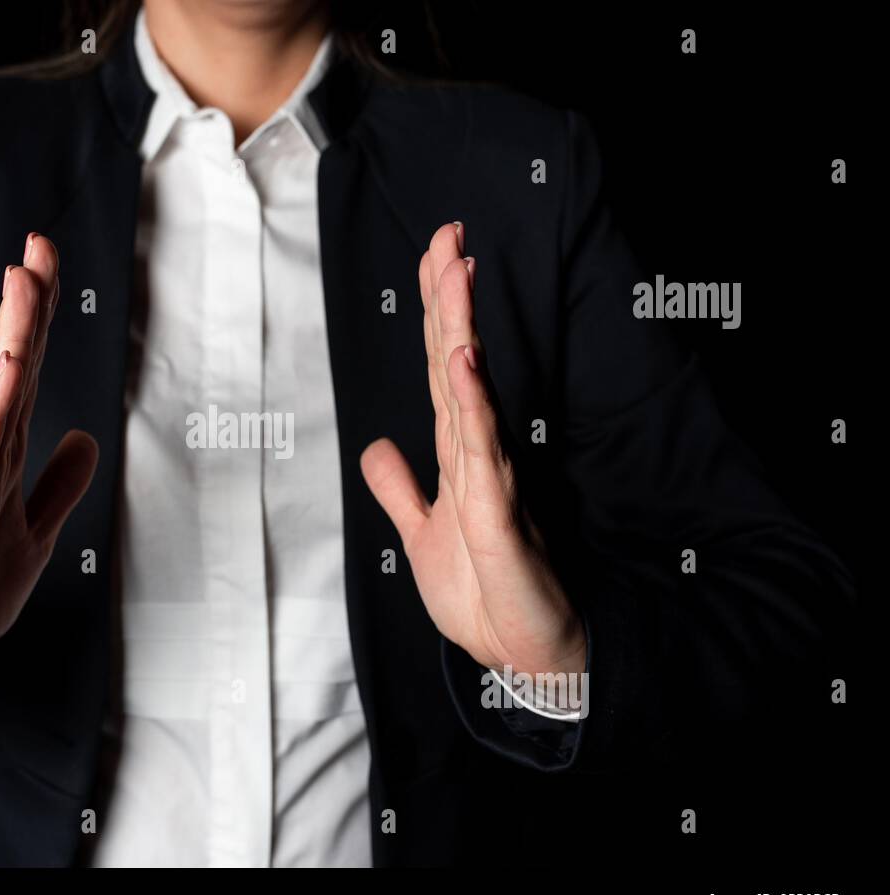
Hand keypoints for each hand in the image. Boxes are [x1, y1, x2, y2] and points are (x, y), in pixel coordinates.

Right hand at [0, 233, 98, 689]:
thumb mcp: (34, 534)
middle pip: (9, 370)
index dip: (38, 321)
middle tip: (36, 243)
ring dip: (11, 339)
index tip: (45, 262)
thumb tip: (86, 438)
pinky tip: (9, 368)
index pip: (26, 376)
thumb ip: (57, 486)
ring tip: (22, 281)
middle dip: (26, 307)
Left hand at [361, 223, 585, 676]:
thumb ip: (401, 489)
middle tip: (447, 234)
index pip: (443, 373)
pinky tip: (464, 357)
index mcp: (459, 458)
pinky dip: (472, 400)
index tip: (437, 260)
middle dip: (447, 299)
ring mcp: (490, 477)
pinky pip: (479, 446)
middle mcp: (477, 455)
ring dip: (459, 328)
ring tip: (454, 269)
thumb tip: (377, 446)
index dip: (437, 319)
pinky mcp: (497, 511)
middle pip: (455, 364)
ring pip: (469, 389)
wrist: (523, 654)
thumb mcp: (422, 535)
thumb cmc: (484, 596)